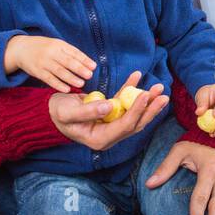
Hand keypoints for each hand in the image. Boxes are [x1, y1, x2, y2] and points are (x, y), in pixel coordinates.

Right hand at [5, 35, 95, 92]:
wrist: (21, 48)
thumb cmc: (44, 48)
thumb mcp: (57, 45)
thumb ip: (70, 53)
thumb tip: (87, 63)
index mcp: (59, 45)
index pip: (74, 52)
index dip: (84, 60)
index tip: (94, 66)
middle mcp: (52, 53)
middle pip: (67, 61)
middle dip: (79, 69)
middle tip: (89, 75)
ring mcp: (43, 62)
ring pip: (59, 71)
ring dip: (71, 78)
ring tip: (81, 83)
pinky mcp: (37, 71)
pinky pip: (49, 79)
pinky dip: (58, 84)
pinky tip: (66, 89)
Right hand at [49, 70, 168, 149]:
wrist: (51, 111)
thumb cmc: (58, 113)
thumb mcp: (67, 113)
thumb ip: (87, 111)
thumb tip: (109, 107)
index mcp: (100, 139)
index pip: (124, 126)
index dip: (136, 111)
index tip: (146, 96)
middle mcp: (109, 135)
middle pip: (135, 123)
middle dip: (150, 109)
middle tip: (164, 95)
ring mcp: (111, 124)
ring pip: (134, 113)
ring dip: (147, 100)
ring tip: (159, 88)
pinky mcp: (110, 112)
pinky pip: (123, 101)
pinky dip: (131, 89)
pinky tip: (137, 76)